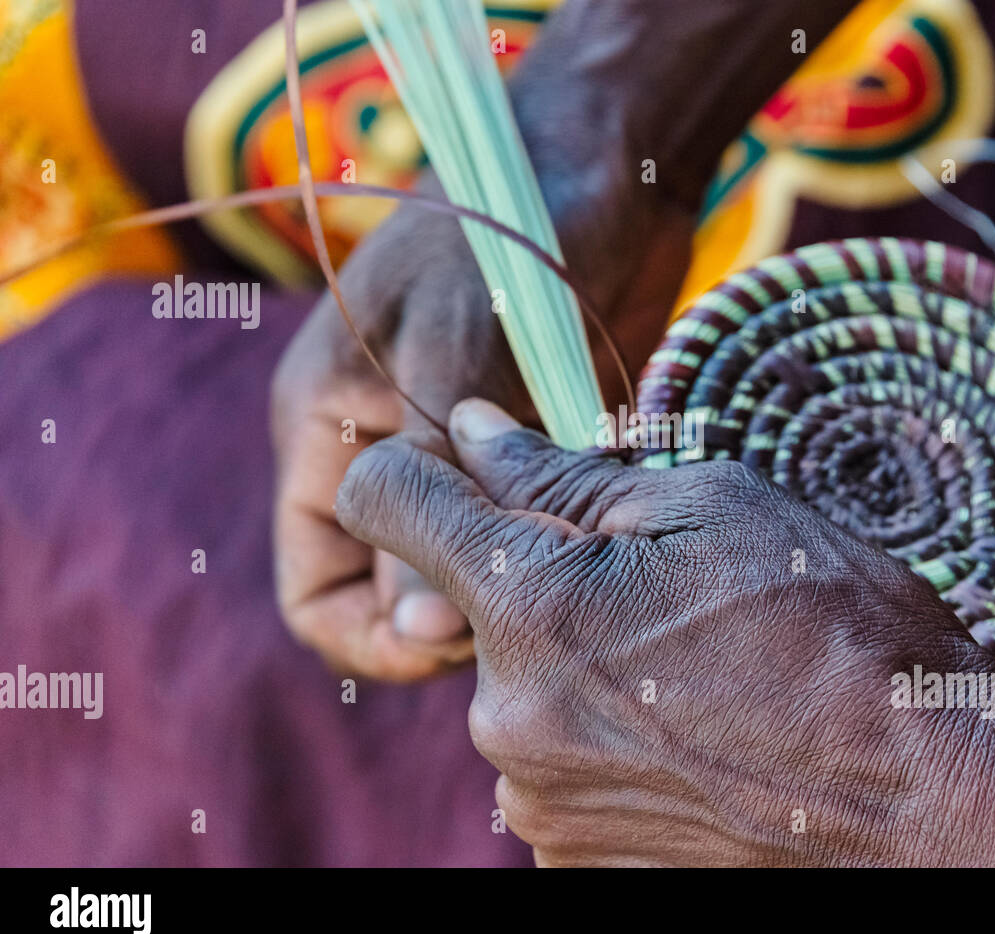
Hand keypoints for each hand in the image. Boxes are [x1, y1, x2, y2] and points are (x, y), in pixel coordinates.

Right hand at [271, 155, 693, 680]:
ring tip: (576, 580)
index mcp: (329, 433)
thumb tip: (420, 622)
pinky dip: (560, 553)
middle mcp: (390, 458)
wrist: (600, 164)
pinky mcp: (535, 452)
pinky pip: (531, 537)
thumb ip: (429, 476)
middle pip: (398, 594)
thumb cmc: (507, 229)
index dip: (374, 635)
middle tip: (534, 616)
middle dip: (455, 618)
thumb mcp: (451, 343)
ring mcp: (464, 459)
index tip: (457, 638)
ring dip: (516, 589)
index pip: (318, 591)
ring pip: (470, 571)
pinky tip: (605, 547)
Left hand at [333, 399, 994, 866]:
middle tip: (655, 584)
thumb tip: (477, 435)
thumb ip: (563, 473)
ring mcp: (533, 799)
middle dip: (538, 574)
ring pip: (514, 684)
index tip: (460, 463)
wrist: (930, 805)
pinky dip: (596, 735)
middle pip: (468, 601)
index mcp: (532, 603)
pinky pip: (549, 761)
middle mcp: (504, 714)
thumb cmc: (841, 633)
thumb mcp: (714, 505)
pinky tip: (686, 733)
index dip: (414, 462)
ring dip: (573, 659)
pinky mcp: (567, 857)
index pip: (386, 499)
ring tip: (687, 669)